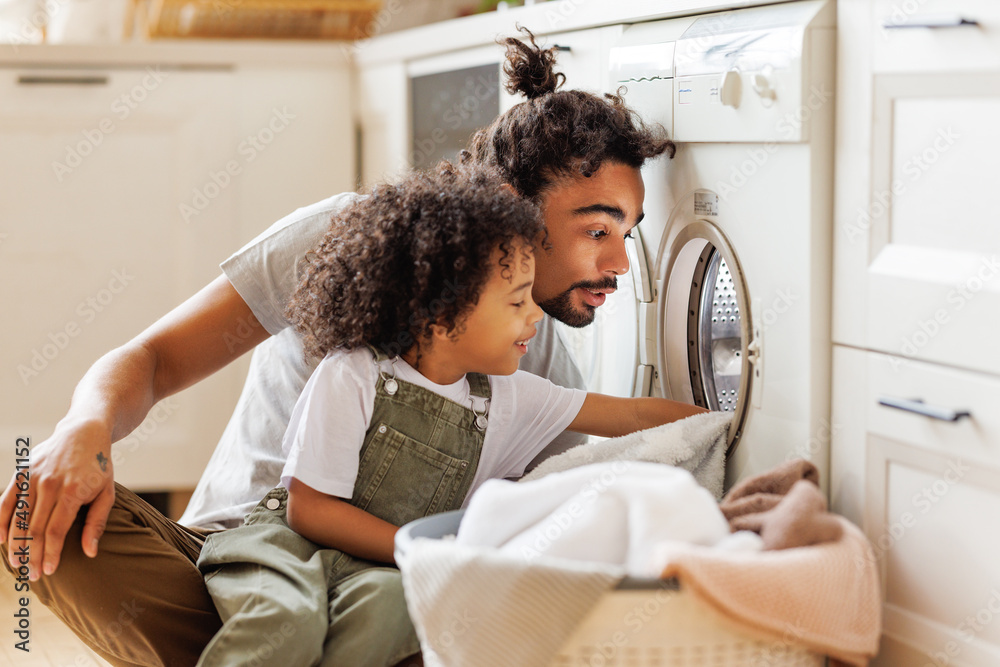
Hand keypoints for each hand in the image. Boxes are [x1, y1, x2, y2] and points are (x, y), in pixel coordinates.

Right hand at [0, 418, 115, 578]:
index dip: (51, 553)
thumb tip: (90, 552)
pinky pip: (6, 501)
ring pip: (18, 519)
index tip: (49, 571)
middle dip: (33, 555)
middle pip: (35, 529)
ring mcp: (33, 478)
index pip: (56, 531)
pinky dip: (0, 522)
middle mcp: (50, 485)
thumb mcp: (107, 492)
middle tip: (32, 576)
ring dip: (15, 544)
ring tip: (17, 564)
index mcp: (73, 491)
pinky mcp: (21, 473)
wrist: (83, 432)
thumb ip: (97, 522)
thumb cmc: (98, 466)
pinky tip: (1, 540)